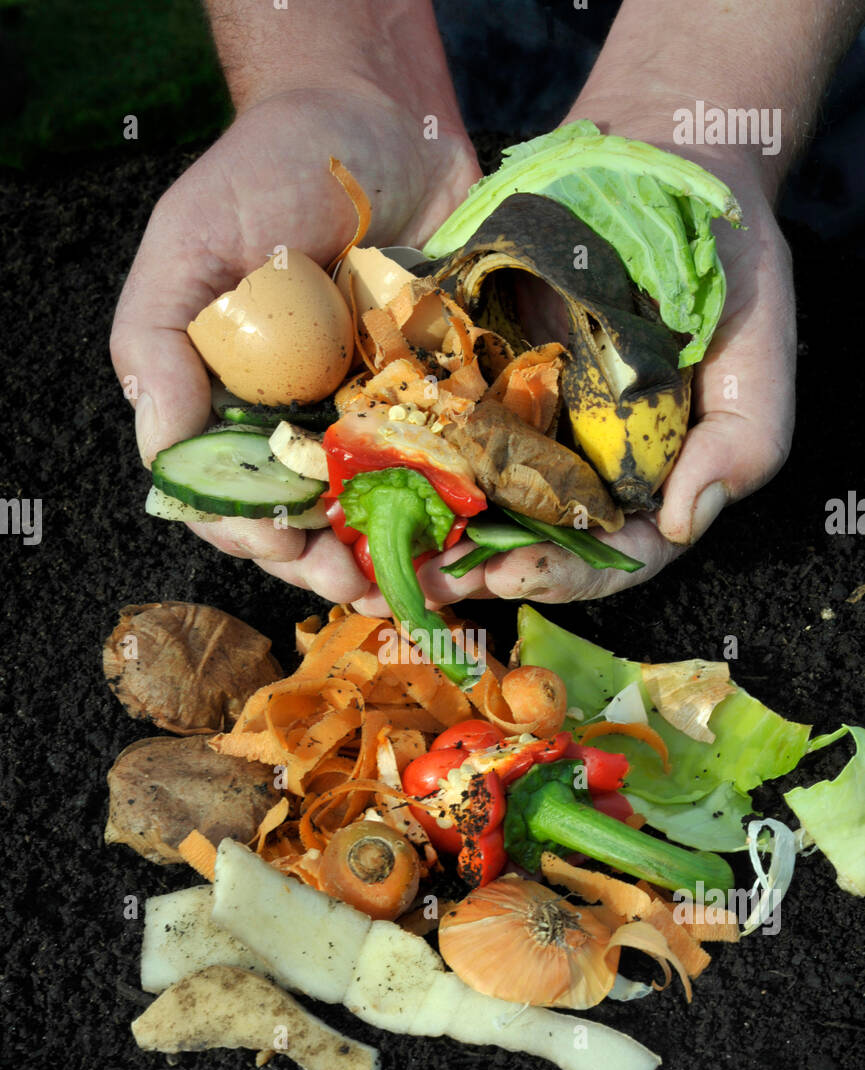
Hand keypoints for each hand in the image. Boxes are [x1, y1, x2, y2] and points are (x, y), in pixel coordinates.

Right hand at [111, 85, 479, 603]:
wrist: (382, 120)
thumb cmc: (270, 168)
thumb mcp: (193, 238)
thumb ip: (159, 338)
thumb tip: (163, 444)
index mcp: (230, 404)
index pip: (228, 497)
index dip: (251, 533)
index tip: (284, 547)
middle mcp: (298, 425)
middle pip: (303, 525)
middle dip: (327, 565)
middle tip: (360, 583)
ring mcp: (370, 419)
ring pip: (373, 515)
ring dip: (390, 557)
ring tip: (414, 580)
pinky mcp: (436, 404)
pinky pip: (445, 473)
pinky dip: (456, 513)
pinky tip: (470, 538)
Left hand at [351, 142, 794, 614]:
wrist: (660, 169)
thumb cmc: (723, 268)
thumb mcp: (756, 352)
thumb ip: (740, 442)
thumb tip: (681, 523)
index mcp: (643, 484)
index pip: (610, 556)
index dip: (566, 573)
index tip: (519, 573)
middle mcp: (575, 471)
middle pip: (525, 544)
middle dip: (475, 571)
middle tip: (428, 585)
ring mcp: (517, 428)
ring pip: (468, 502)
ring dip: (423, 534)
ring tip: (379, 556)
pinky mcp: (468, 381)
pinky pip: (427, 429)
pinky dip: (392, 458)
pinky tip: (352, 477)